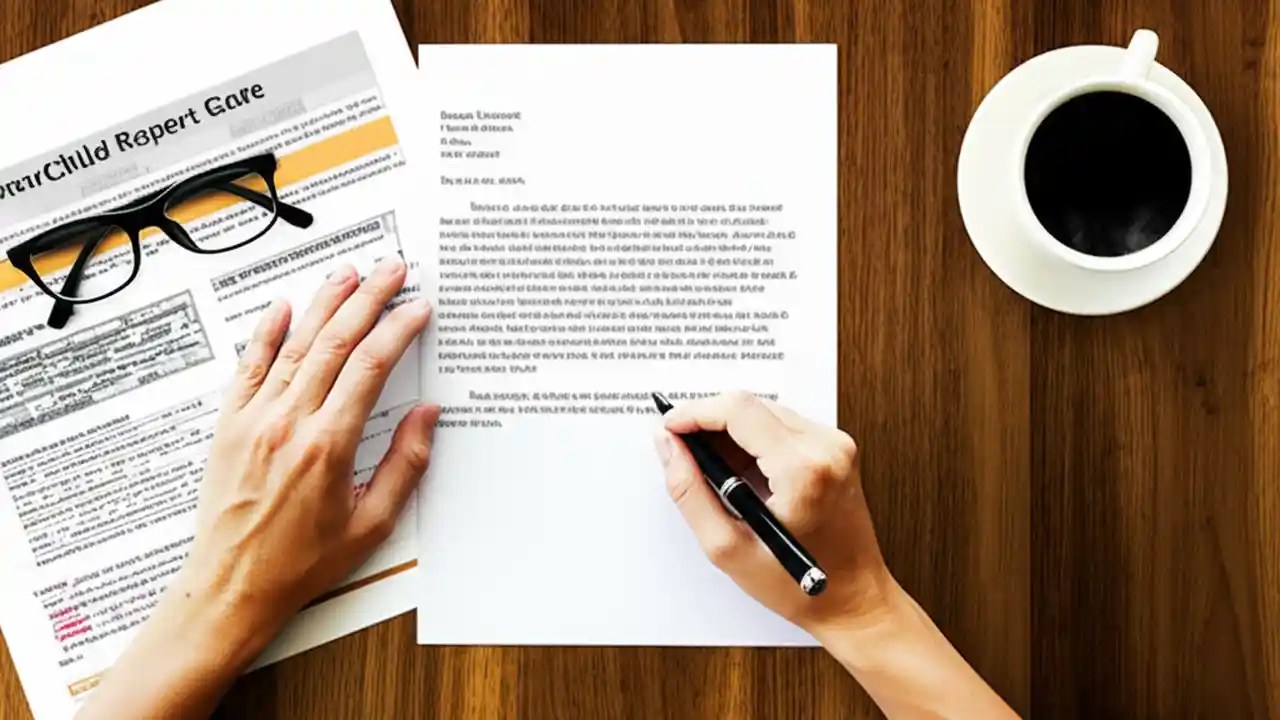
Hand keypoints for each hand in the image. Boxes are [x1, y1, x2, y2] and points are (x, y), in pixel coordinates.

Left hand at [78, 258, 436, 719]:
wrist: (232, 585)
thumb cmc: (303, 563)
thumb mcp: (371, 524)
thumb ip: (404, 465)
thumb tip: (427, 415)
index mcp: (328, 446)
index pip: (371, 368)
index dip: (398, 329)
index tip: (418, 307)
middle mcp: (289, 423)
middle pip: (336, 342)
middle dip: (368, 299)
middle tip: (392, 269)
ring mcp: (254, 419)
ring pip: (295, 345)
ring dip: (325, 304)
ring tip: (349, 273)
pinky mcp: (229, 425)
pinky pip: (248, 367)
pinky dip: (266, 333)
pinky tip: (282, 306)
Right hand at [654, 392, 1020, 718]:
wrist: (856, 601)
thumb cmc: (799, 588)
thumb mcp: (727, 548)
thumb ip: (689, 491)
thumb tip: (668, 446)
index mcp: (802, 469)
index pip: (739, 410)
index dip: (695, 412)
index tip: (670, 426)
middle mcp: (826, 447)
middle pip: (752, 404)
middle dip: (709, 420)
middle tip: (682, 448)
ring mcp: (837, 445)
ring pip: (766, 411)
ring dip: (731, 430)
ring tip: (711, 467)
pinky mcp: (838, 449)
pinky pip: (784, 425)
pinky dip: (754, 438)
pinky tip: (741, 470)